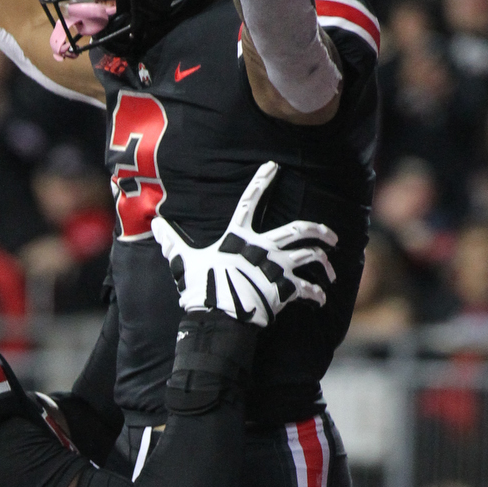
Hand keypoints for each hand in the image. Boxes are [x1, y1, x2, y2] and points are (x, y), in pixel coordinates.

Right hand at [151, 161, 337, 326]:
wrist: (218, 320)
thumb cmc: (201, 290)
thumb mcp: (184, 263)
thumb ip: (173, 244)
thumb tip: (155, 225)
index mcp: (239, 238)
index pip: (249, 202)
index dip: (261, 182)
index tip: (273, 166)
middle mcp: (263, 248)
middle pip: (299, 229)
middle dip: (320, 230)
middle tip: (332, 236)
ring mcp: (276, 267)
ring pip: (311, 256)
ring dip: (324, 264)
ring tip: (330, 272)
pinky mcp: (284, 289)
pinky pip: (308, 289)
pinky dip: (316, 294)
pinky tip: (320, 299)